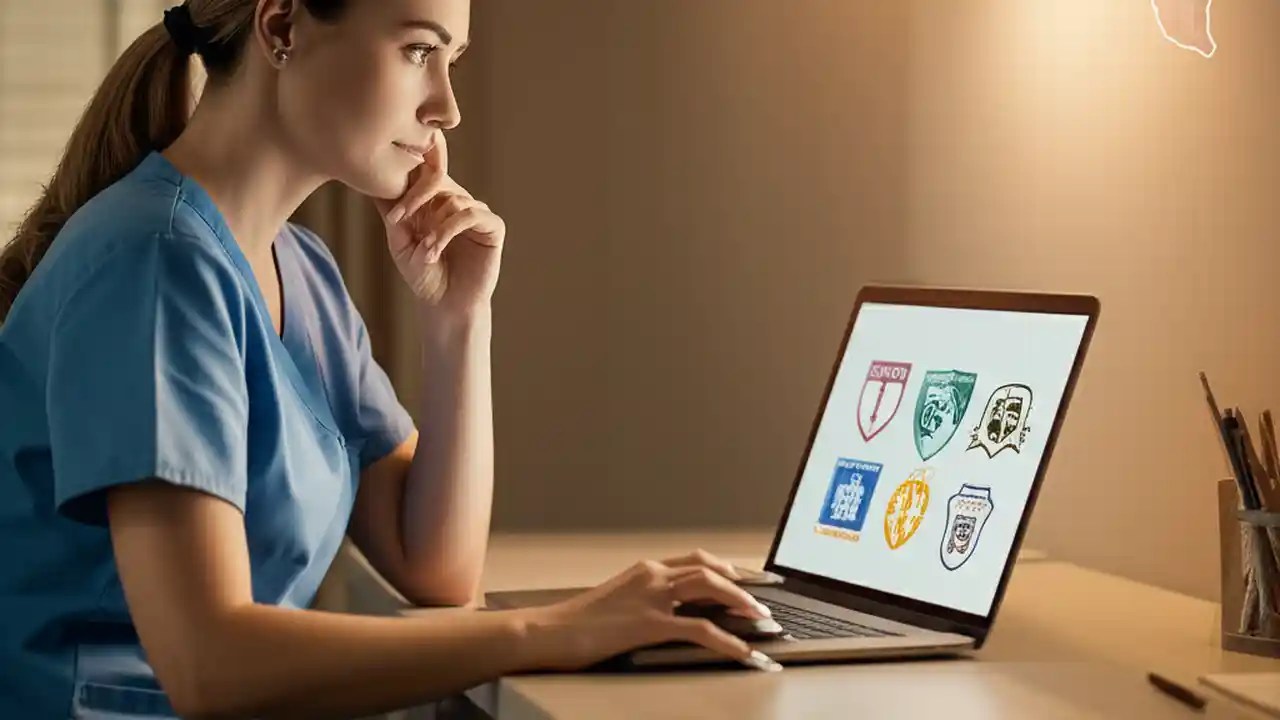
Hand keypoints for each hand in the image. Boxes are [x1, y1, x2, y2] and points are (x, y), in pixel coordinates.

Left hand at [373, 130, 505, 314]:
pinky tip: (434, 250)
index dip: (406, 182)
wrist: (446, 306)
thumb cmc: (424, 275)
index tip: (392, 214)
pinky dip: (448, 231)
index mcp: (435, 200)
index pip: (423, 173)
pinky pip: (471, 215)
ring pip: (453, 199)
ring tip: (423, 251)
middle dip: (415, 196)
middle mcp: (457, 200)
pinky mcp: (493, 226)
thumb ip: (391, 212)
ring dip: (433, 226)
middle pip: (438, 177)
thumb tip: (372, 182)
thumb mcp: (400, 241)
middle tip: (399, 219)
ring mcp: (476, 212)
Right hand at [524, 550, 782, 671]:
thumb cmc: (577, 624)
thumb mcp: (617, 603)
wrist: (548, 632)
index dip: (727, 568)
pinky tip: (741, 652)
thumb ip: (644, 601)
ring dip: (741, 602)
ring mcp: (651, 597)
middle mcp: (651, 575)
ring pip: (710, 588)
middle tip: (764, 599)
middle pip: (709, 568)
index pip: (696, 560)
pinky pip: (699, 629)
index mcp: (644, 569)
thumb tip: (672, 614)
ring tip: (761, 619)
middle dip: (742, 583)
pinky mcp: (650, 623)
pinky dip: (726, 640)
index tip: (749, 578)